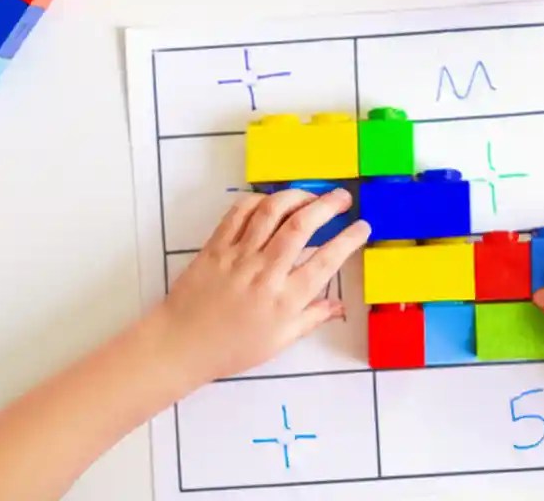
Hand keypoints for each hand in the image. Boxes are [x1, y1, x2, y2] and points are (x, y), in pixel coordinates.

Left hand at [152, 189, 369, 385]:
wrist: (182, 345)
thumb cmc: (233, 348)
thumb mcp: (280, 341)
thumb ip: (312, 318)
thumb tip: (340, 306)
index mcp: (285, 300)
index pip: (326, 261)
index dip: (349, 240)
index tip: (362, 227)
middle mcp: (265, 273)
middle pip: (301, 227)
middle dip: (328, 206)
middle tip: (343, 199)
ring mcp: (239, 257)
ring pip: (271, 212)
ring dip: (296, 196)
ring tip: (311, 195)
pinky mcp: (216, 246)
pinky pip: (239, 213)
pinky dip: (259, 201)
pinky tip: (272, 202)